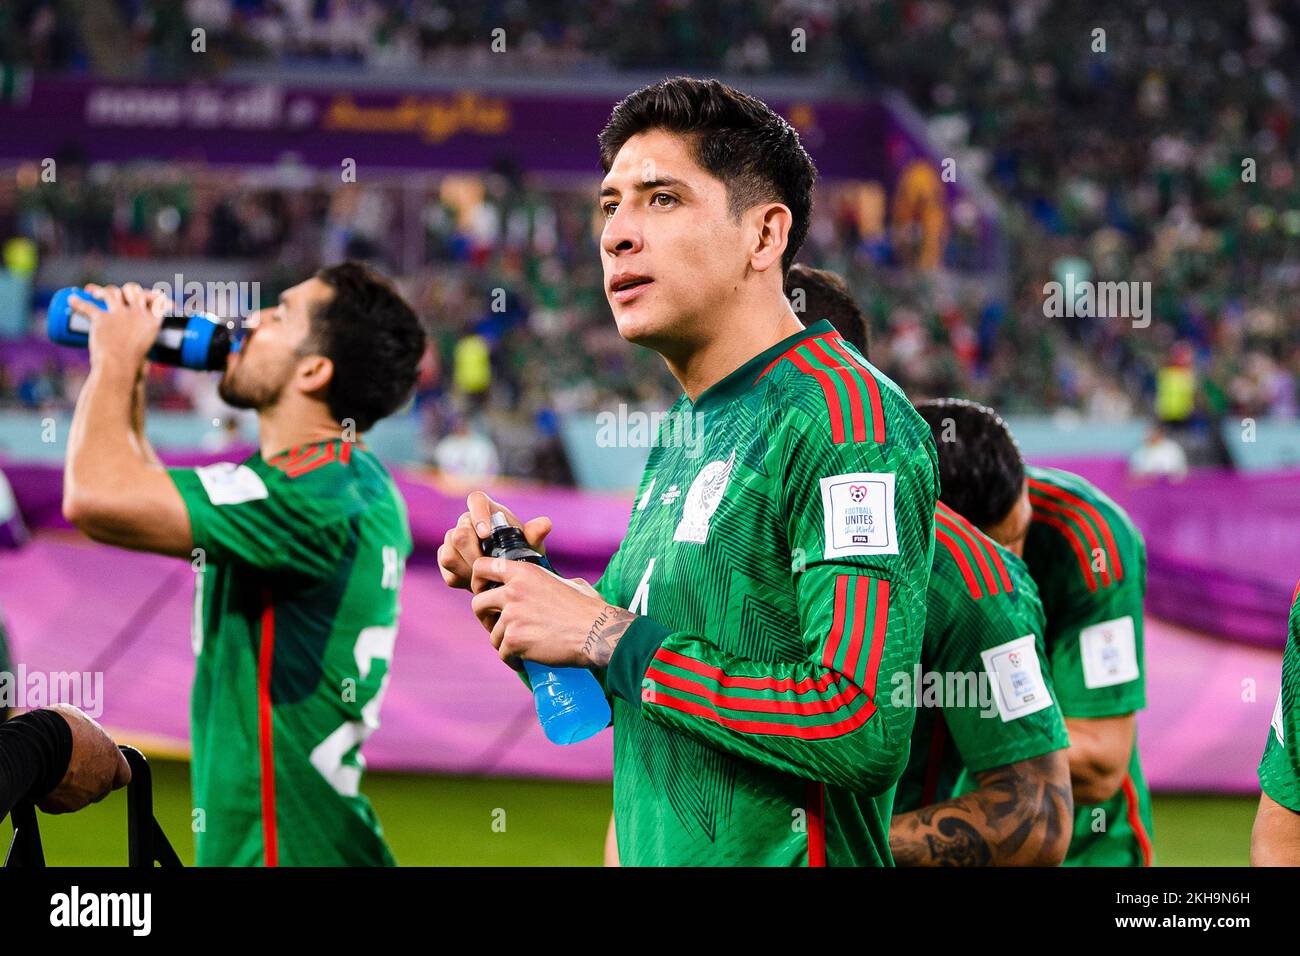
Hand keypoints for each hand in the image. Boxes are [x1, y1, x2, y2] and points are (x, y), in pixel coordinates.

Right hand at [36, 704, 131, 813]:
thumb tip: (81, 732)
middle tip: (70, 772)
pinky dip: (51, 797)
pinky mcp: (62, 806)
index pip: (123, 776)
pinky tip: (43, 782)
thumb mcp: (79, 720)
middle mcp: (102, 780)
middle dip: (88, 784)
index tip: (100, 770)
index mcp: (112, 757)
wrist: (36, 746)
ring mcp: (83, 796)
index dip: (112, 774)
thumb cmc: (59, 727)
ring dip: (69, 790)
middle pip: (100, 789)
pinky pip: (57, 804)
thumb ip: (87, 735)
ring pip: (79, 798)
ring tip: (53, 773)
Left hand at [68, 283, 168, 374]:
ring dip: (102, 290)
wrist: (119, 369)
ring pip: (112, 292)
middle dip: (125, 289)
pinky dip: (77, 303)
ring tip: (93, 293)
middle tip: (118, 295)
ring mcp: (119, 314)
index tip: (145, 296)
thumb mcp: (145, 356)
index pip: (157, 298)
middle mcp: (138, 313)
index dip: (151, 294)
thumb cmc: (134, 367)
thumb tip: (136, 364)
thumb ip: (138, 354)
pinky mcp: (102, 318)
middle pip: (132, 289)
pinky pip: (87, 306)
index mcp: (153, 322)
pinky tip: (71, 300)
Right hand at [437, 491, 552, 591]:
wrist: (507, 573)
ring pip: (449, 554)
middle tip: (490, 568)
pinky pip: (446, 569)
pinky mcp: (446, 556)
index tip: (486, 534)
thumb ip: (535, 534)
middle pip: (458, 534)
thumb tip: (545, 524)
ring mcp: (452, 539)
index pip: (476, 500)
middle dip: (474, 555)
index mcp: (487, 509)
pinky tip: (477, 583)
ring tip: (486, 578)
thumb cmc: (520, 552)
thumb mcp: (530, 546)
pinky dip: (462, 578)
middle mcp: (466, 522)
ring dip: (468, 570)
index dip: (478, 515)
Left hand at [470, 557, 634, 668]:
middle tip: (498, 626)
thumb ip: (547, 581)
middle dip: (485, 617)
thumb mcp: (566, 582)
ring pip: (492, 634)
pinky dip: (513, 659)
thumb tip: (550, 586)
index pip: (483, 566)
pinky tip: (525, 660)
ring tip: (522, 647)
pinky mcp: (514, 639)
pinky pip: (503, 653)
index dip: (478, 580)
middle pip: (478, 603)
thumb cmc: (587, 609)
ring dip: (505, 643)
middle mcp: (514, 591)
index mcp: (524, 573)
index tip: (484, 591)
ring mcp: (512, 616)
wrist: (596, 632)